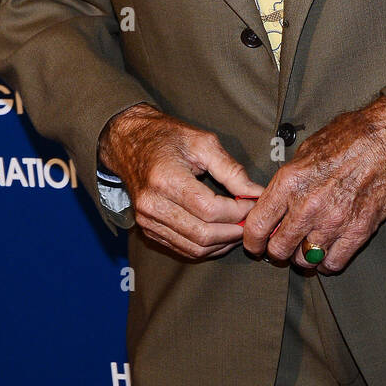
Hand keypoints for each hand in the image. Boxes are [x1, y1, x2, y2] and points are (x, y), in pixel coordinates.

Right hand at [99, 104, 260, 260]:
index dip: (238, 211)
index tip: (253, 203)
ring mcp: (147, 220)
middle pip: (203, 234)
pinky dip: (206, 247)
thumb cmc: (167, 137)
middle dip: (234, 231)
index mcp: (166, 179)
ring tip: (240, 228)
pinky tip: (221, 234)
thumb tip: (256, 193)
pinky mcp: (147, 229)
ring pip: (194, 247)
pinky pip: (182, 248)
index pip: (210, 210)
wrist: (129, 142)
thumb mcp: (203, 142)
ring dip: (223, 243)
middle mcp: (152, 205)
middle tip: (251, 220)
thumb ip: (231, 170)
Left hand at [242, 95, 385, 272]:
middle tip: (282, 246)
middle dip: (276, 250)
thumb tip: (274, 201)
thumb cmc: (349, 137)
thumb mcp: (306, 151)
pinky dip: (327, 262)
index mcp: (290, 182)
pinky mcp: (358, 231)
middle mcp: (308, 205)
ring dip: (302, 256)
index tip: (254, 243)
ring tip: (306, 246)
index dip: (252, 240)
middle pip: (279, 250)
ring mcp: (334, 221)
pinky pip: (333, 263)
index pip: (257, 225)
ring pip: (305, 260)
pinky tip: (326, 252)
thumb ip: (287, 180)